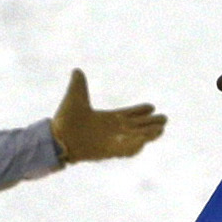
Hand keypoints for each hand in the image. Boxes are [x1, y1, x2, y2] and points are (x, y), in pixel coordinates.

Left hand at [50, 70, 164, 162]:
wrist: (57, 137)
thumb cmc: (65, 119)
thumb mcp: (75, 96)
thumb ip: (79, 84)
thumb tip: (77, 70)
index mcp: (107, 119)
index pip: (128, 115)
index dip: (140, 111)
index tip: (152, 106)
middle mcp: (112, 131)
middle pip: (137, 127)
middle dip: (151, 124)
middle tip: (165, 119)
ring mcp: (111, 142)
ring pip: (136, 138)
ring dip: (148, 134)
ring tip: (161, 130)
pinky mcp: (109, 151)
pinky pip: (126, 150)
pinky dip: (136, 145)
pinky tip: (145, 140)